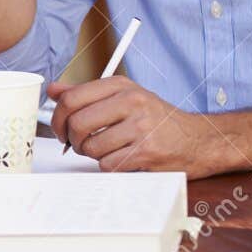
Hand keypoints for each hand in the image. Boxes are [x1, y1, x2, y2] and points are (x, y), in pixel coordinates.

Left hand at [46, 77, 220, 175]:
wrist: (198, 140)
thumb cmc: (157, 118)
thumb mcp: (124, 95)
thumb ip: (86, 93)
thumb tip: (53, 89)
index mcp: (121, 85)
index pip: (72, 98)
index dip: (58, 118)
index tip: (60, 128)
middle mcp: (131, 102)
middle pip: (77, 124)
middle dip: (71, 140)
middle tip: (77, 144)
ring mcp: (140, 127)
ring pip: (91, 147)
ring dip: (92, 155)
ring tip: (105, 150)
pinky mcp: (146, 152)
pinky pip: (108, 164)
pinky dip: (109, 166)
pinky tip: (121, 158)